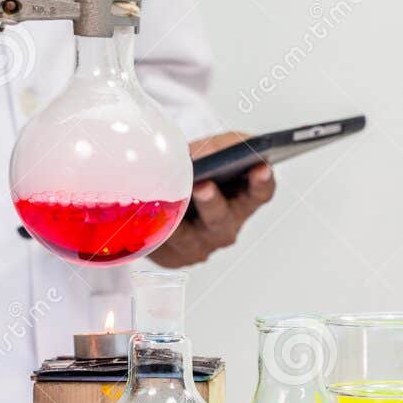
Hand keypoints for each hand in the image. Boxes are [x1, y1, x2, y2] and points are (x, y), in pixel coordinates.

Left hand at [150, 132, 277, 267]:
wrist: (167, 198)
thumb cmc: (196, 172)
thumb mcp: (211, 153)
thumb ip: (223, 146)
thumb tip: (218, 148)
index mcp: (243, 201)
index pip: (260, 194)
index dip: (262, 182)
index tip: (260, 166)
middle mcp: (226, 227)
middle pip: (223, 220)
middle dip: (212, 203)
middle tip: (204, 186)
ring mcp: (200, 245)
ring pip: (188, 236)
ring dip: (175, 220)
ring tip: (163, 202)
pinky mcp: (174, 256)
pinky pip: (162, 243)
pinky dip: (152, 228)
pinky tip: (141, 214)